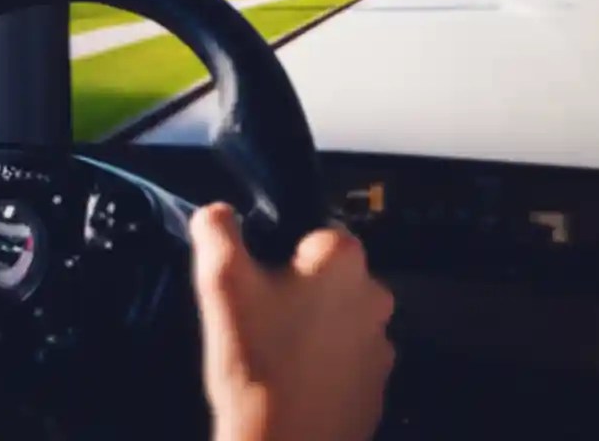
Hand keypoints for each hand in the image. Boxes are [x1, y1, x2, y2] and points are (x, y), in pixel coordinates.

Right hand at [190, 203, 395, 440]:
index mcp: (343, 259)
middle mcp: (374, 295)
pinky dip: (325, 367)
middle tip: (262, 319)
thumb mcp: (221, 283)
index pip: (316, 232)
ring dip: (313, 330)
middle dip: (300, 292)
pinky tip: (293, 381)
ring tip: (275, 355)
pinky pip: (347, 362)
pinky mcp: (377, 386)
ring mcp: (381, 344)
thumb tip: (217, 213)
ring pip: (339, 320)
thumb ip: (217, 232)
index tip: (259, 282)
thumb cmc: (256, 360)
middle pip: (330, 278)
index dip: (283, 254)